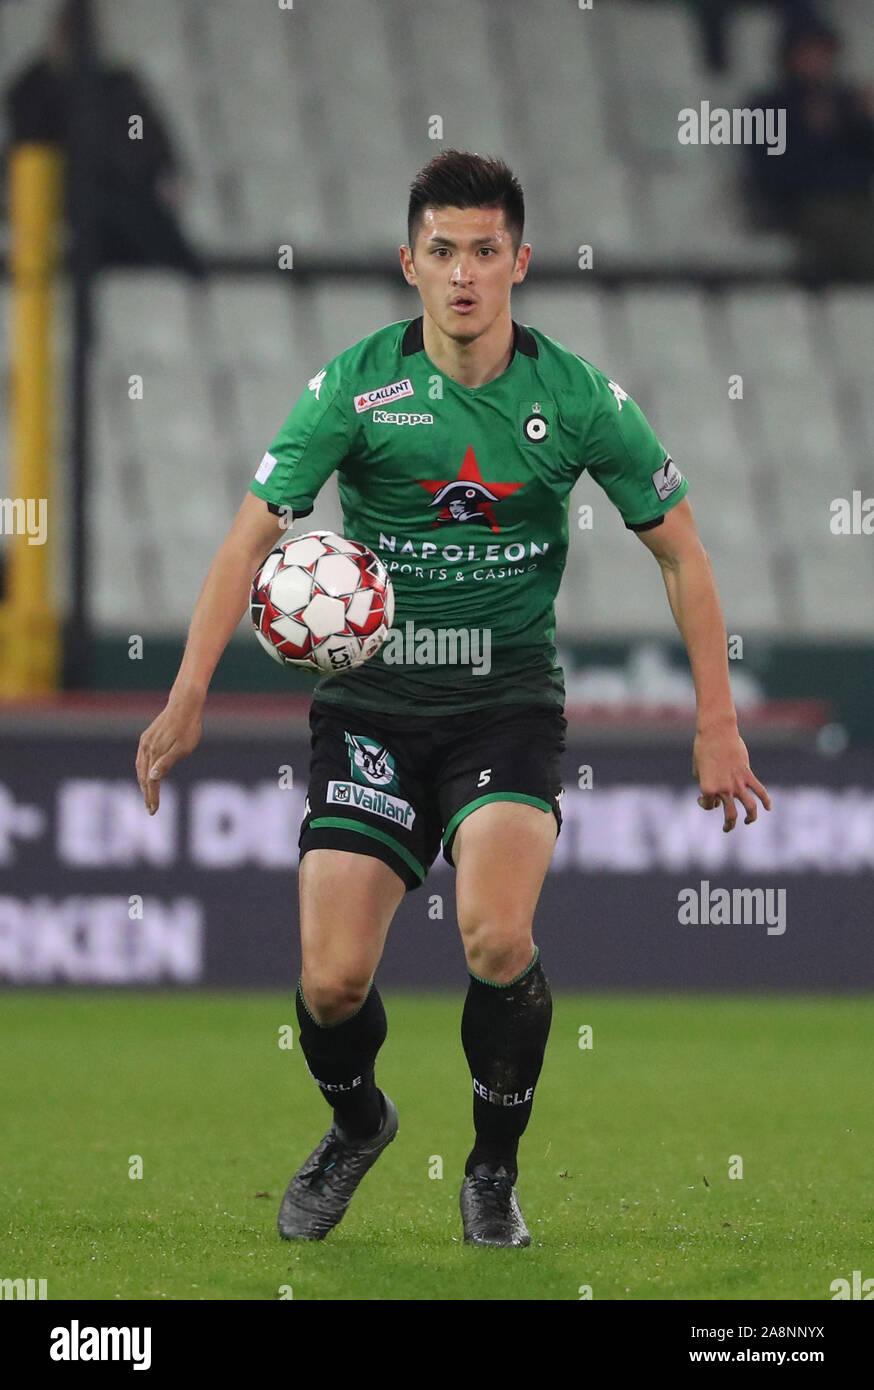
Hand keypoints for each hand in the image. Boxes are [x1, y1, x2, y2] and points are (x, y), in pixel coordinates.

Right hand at [135, 688, 202, 814]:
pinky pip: (141, 758)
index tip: (153, 810)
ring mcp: (145, 742)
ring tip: (148, 795)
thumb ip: (166, 763)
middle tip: (150, 808)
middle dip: (147, 794)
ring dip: (143, 783)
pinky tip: (146, 774)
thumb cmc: (188, 727)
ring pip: (140, 768)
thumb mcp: (182, 748)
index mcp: (154, 753)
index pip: (151, 782)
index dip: (152, 797)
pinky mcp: (147, 736)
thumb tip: (152, 778)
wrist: (184, 704)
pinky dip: (141, 770)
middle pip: (143, 777)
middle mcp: (146, 748)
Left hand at [693, 724, 770, 832]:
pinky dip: (766, 800)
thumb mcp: (697, 768)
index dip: (704, 804)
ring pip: (749, 807)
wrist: (717, 732)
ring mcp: (737, 783)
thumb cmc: (703, 748)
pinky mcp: (747, 774)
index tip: (702, 799)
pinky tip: (768, 808)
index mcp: (707, 788)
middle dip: (729, 824)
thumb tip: (714, 792)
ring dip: (751, 818)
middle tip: (727, 828)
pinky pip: (760, 790)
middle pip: (731, 815)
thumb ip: (705, 782)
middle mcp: (723, 789)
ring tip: (748, 821)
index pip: (708, 805)